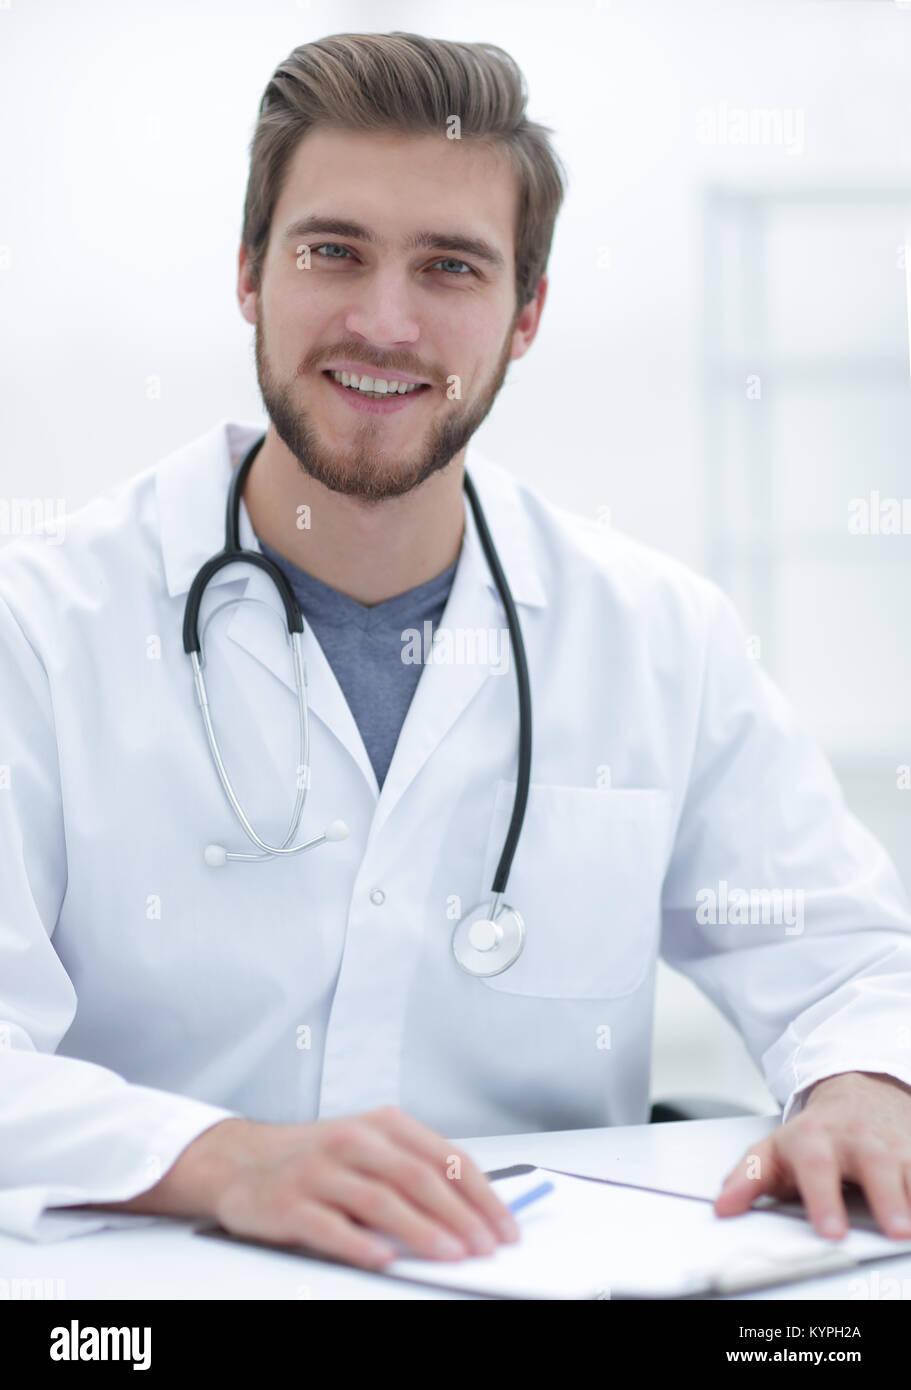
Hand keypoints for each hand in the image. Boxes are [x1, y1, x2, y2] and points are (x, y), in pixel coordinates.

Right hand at [99, 1105, 519, 1270]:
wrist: (242, 1161)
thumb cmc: (318, 1159)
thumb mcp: (371, 1149)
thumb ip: (416, 1171)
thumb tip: (475, 1213)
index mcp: (383, 1124)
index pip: (446, 1157)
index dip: (482, 1194)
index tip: (506, 1225)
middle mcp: (353, 1140)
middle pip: (418, 1177)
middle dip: (461, 1215)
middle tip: (487, 1246)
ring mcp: (320, 1170)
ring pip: (381, 1200)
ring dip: (422, 1230)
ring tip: (452, 1255)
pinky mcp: (289, 1202)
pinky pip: (331, 1225)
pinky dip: (361, 1243)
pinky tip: (384, 1259)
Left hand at [714, 1071, 910, 1239]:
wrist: (857, 1091)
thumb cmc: (814, 1132)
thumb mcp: (774, 1149)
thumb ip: (748, 1178)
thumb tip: (724, 1207)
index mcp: (815, 1138)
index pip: (816, 1166)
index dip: (823, 1198)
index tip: (831, 1230)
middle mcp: (856, 1139)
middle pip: (874, 1164)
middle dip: (886, 1197)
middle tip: (894, 1230)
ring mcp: (891, 1144)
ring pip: (908, 1167)